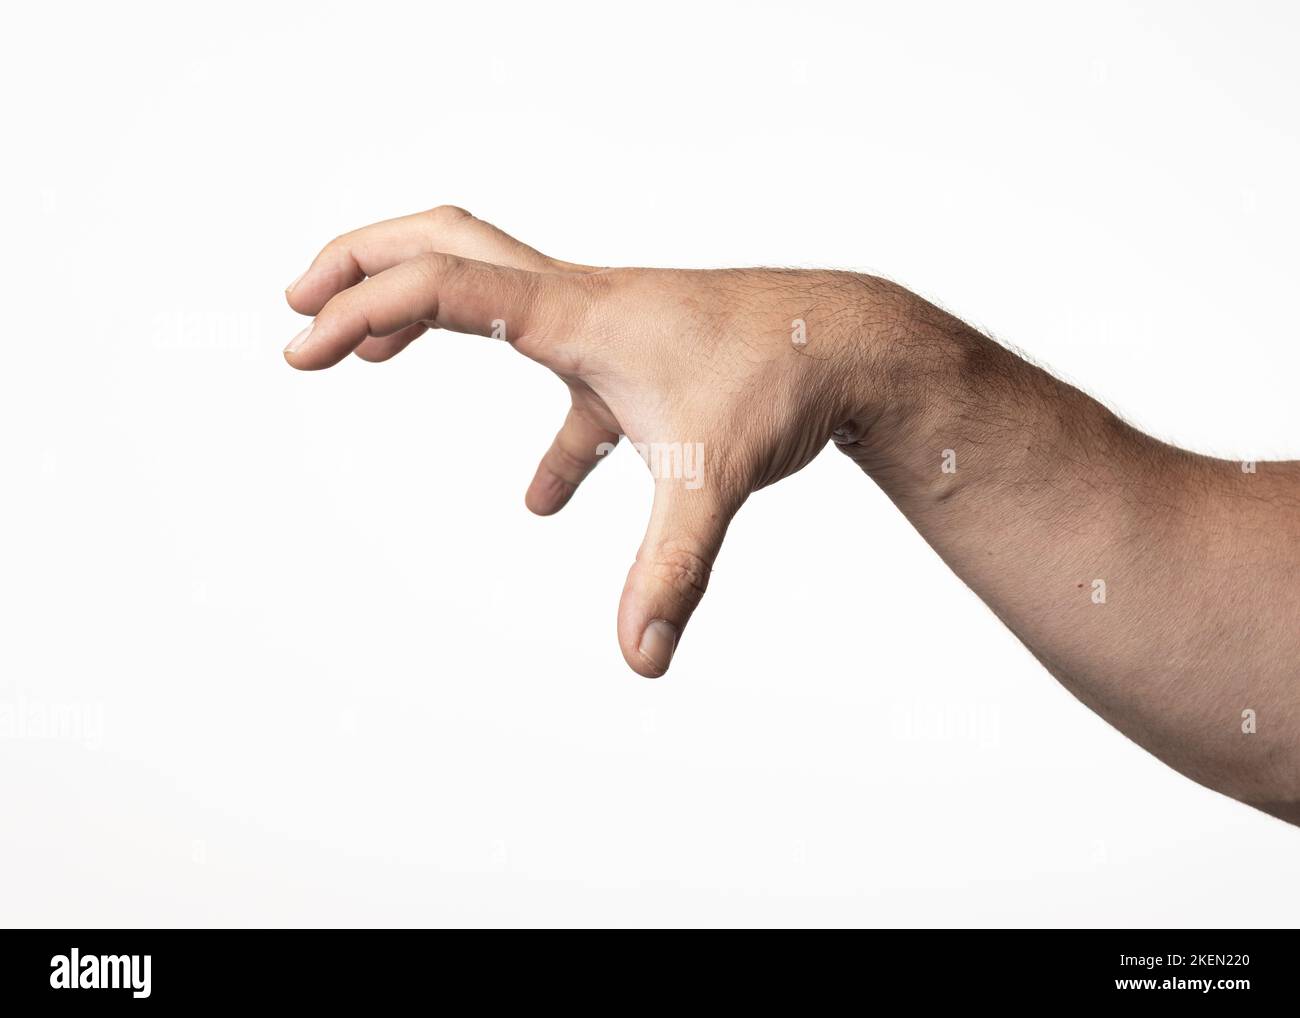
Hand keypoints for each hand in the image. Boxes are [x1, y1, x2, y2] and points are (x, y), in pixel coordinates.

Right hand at [284, 207, 889, 675]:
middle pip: (444, 240)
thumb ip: (671, 570)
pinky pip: (564, 384)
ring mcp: (606, 328)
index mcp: (574, 313)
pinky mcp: (637, 365)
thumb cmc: (784, 378)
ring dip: (417, 306)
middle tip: (299, 300)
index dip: (358, 309)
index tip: (300, 351)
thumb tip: (640, 659)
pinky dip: (539, 434)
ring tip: (364, 352)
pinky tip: (539, 500)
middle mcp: (578, 302)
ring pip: (491, 284)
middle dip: (361, 260)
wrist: (854, 339)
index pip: (438, 284)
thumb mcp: (713, 477)